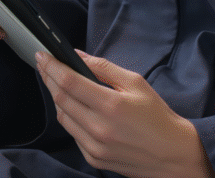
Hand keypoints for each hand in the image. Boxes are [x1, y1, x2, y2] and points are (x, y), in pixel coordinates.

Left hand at [36, 51, 214, 177]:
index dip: (52, 66)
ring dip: (56, 97)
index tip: (42, 55)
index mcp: (111, 105)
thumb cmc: (157, 115)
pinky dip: (68, 117)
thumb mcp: (135, 82)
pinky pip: (72, 134)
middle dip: (48, 78)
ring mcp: (95, 147)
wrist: (172, 155)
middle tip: (43, 64)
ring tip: (55, 81)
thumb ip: (104, 68)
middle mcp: (99, 128)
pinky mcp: (94, 159)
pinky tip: (72, 105)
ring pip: (63, 117)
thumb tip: (79, 56)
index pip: (70, 82)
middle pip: (61, 99)